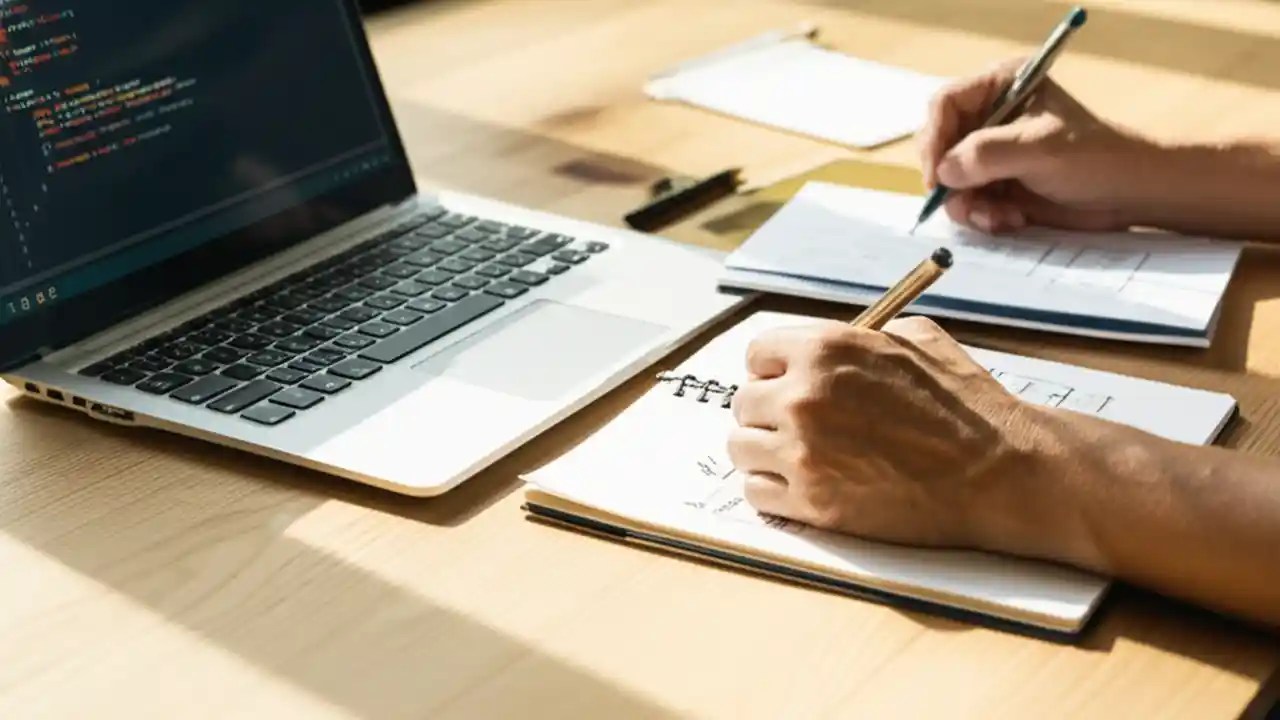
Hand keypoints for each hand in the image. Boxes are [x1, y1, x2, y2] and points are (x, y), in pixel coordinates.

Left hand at [727, 317, 1040, 549]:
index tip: (784, 385)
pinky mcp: (812, 502)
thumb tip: (830, 346)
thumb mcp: (918, 341)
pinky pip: (756, 492)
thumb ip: (863, 338)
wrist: (998, 472)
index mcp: (825, 350)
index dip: (773, 371)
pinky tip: (797, 485)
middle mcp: (804, 397)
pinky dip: (771, 490)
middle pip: (745, 404)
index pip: (757, 355)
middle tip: (793, 426)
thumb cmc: (965, 408)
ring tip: (793, 457)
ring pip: (741, 448)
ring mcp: (803, 452)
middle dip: (767, 413)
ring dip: (762, 452)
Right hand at [919, 57, 1153, 233]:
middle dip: (952, 181)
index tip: (938, 176)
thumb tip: (943, 172)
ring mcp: (991, 153)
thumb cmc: (1094, 158)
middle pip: (940, 145)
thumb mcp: (1040, 149)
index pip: (945, 105)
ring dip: (969, 205)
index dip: (934, 139)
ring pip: (950, 180)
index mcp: (1001, 86)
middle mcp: (990, 116)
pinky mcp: (997, 183)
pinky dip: (982, 216)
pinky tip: (1011, 220)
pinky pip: (966, 202)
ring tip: (1000, 217)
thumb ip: (987, 155)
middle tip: (969, 205)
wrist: (1128, 195)